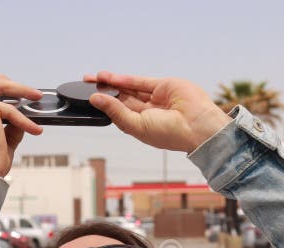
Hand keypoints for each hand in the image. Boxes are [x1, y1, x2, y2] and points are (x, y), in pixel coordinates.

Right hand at [0, 74, 43, 176]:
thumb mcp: (1, 139)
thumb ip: (10, 126)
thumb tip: (23, 116)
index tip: (13, 94)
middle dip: (4, 80)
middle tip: (25, 90)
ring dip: (20, 88)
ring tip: (36, 97)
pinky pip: (10, 109)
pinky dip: (25, 119)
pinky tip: (34, 129)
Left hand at [85, 72, 231, 152]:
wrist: (198, 126)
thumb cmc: (170, 134)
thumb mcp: (136, 125)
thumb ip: (115, 111)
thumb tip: (96, 99)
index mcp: (143, 126)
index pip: (119, 113)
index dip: (105, 105)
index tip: (88, 99)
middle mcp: (149, 112)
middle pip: (122, 99)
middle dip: (105, 92)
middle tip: (86, 85)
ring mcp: (157, 98)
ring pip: (130, 88)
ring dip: (112, 83)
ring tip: (93, 78)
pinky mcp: (164, 86)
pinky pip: (141, 82)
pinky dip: (125, 79)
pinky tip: (110, 77)